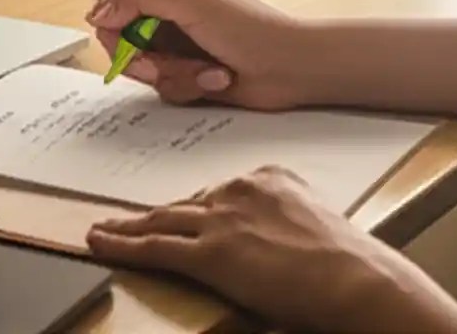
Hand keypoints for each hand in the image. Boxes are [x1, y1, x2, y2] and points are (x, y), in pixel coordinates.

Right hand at [86, 0, 310, 110]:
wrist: (290, 68)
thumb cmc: (251, 28)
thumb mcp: (191, 0)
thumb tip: (98, 11)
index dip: (115, 25)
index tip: (128, 43)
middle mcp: (168, 11)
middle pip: (122, 39)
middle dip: (144, 59)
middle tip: (164, 66)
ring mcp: (176, 43)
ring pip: (142, 68)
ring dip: (175, 74)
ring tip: (207, 70)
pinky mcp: (186, 71)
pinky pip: (164, 86)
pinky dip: (189, 86)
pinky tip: (216, 78)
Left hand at [86, 167, 456, 333]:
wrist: (356, 279)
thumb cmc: (352, 265)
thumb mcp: (321, 226)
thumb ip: (291, 225)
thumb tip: (282, 249)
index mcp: (272, 178)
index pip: (221, 193)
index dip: (196, 208)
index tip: (181, 212)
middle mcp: (241, 189)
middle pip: (188, 203)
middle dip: (157, 213)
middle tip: (128, 217)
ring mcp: (222, 219)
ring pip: (163, 219)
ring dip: (129, 225)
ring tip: (104, 228)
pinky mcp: (209, 253)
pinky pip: (154, 247)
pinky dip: (122, 244)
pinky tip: (100, 242)